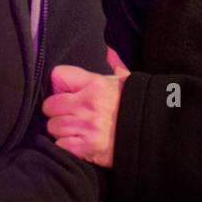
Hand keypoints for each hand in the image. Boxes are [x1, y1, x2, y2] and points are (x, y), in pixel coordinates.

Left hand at [41, 47, 129, 167]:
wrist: (151, 132)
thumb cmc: (134, 105)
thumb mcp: (124, 81)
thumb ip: (114, 66)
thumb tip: (111, 53)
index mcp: (95, 84)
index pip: (58, 76)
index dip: (59, 85)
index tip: (65, 92)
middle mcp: (88, 104)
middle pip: (49, 105)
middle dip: (56, 111)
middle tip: (68, 114)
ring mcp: (87, 126)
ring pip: (53, 127)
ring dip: (61, 130)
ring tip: (74, 130)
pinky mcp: (87, 147)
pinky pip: (61, 145)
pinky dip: (66, 146)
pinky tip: (78, 143)